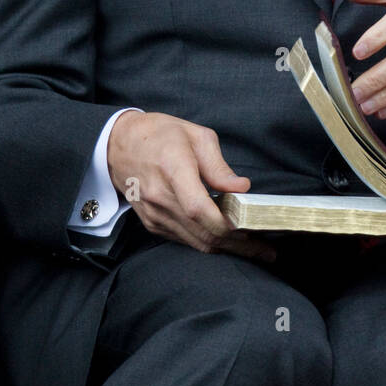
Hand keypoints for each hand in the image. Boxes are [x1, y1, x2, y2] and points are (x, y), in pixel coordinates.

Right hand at [106, 111, 274, 261]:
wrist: (118, 145)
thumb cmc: (159, 134)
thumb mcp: (195, 135)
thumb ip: (219, 165)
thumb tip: (241, 187)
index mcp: (173, 169)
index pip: (198, 208)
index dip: (225, 224)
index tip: (252, 228)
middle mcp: (161, 197)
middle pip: (203, 232)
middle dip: (238, 245)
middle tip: (266, 251)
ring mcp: (155, 214)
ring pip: (196, 242)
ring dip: (226, 249)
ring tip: (254, 249)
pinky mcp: (153, 223)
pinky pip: (185, 239)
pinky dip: (207, 242)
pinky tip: (226, 241)